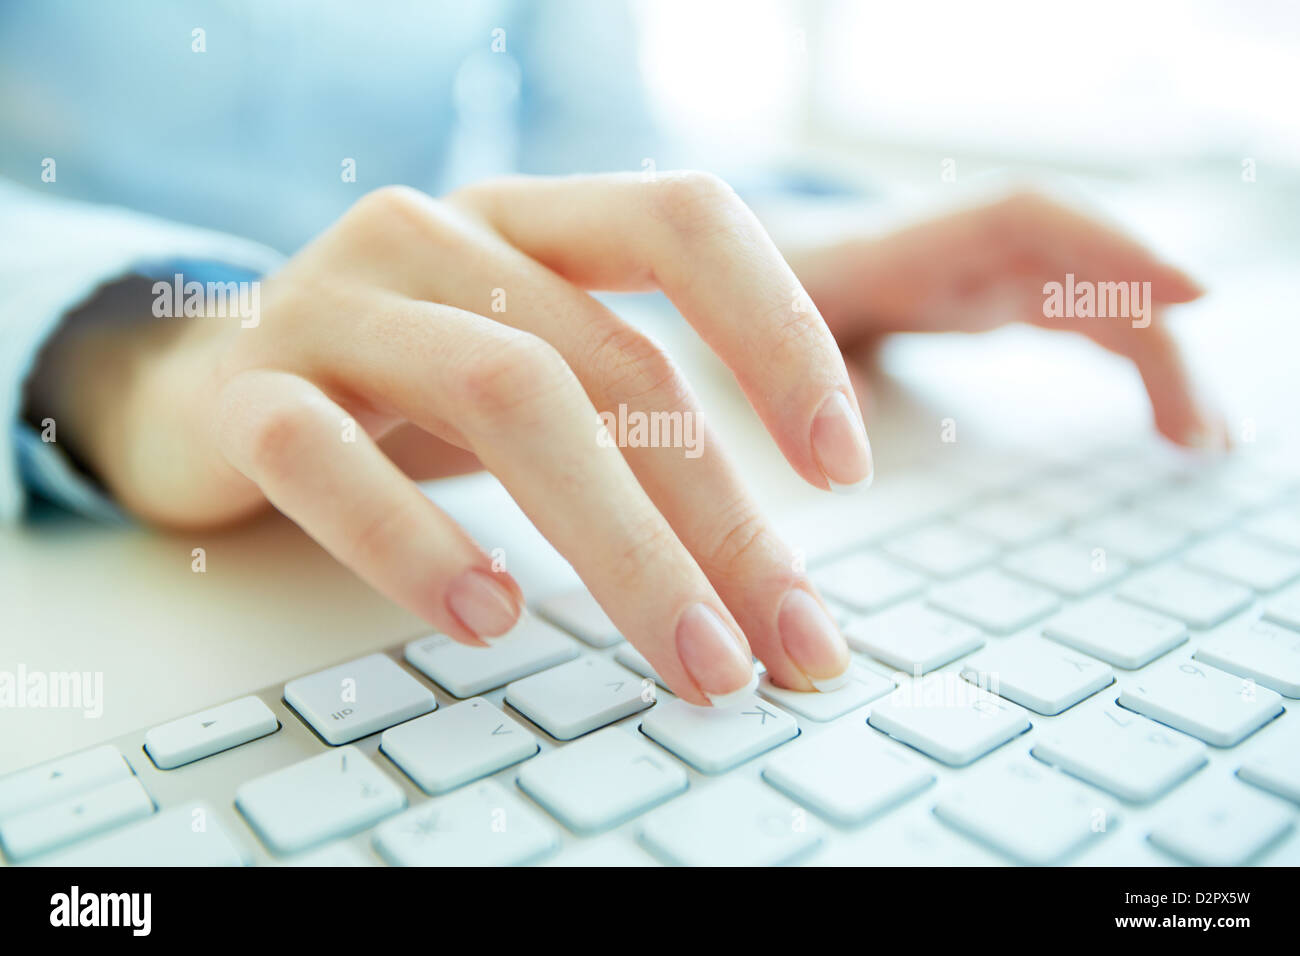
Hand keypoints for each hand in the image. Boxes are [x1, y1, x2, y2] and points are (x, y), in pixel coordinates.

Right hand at [28, 173, 867, 705]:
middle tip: (781, 643)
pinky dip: (416, 538)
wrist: (196, 380)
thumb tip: (768, 585)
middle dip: (718, 517)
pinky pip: (328, 456)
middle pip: (612, 361)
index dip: (778, 332)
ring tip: (685, 654)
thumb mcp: (528, 369)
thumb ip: (635, 432)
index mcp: (531, 222)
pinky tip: (488, 614)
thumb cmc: (401, 388)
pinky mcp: (245, 391)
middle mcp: (441, 239)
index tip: (843, 467)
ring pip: (504, 397)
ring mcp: (335, 304)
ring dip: (617, 543)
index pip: (684, 224)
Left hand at [789, 191, 1221, 448]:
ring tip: (1200, 442)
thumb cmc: (769, 285)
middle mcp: (970, 249)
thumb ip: (799, 369)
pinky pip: (1089, 322)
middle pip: (1090, 271)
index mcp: (912, 243)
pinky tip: (1166, 425)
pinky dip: (1133, 367)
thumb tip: (842, 446)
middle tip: (1202, 428)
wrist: (772, 253)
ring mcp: (996, 271)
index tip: (1188, 295)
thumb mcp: (767, 325)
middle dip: (1155, 337)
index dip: (1108, 248)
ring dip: (1159, 363)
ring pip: (1103, 301)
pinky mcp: (1005, 298)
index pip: (1027, 218)